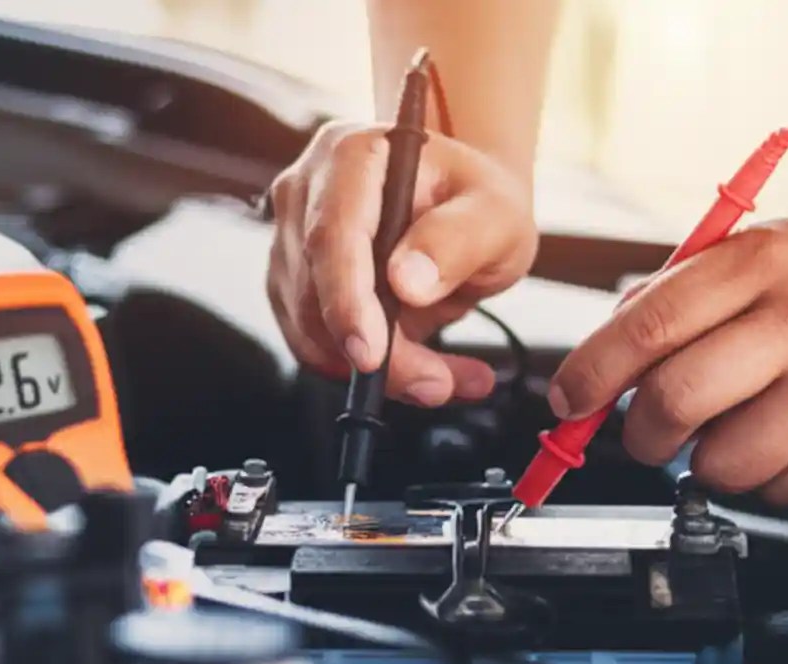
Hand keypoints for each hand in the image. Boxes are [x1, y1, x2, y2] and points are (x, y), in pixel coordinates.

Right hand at [266, 121, 536, 406]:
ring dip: (377, 368)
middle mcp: (307, 190)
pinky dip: (363, 369)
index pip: (333, 232)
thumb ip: (457, 241)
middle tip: (436, 383)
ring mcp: (291, 237)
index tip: (371, 353)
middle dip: (374, 351)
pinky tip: (419, 371)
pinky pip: (314, 341)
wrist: (462, 209)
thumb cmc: (478, 202)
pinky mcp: (291, 281)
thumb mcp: (496, 215)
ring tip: (443, 379)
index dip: (346, 298)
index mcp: (353, 155)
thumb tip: (406, 283)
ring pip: (309, 325)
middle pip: (315, 287)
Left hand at [550, 217, 787, 504]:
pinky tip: (785, 434)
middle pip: (675, 401)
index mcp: (759, 263)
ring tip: (729, 426)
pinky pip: (779, 490)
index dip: (590, 373)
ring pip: (722, 463)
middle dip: (638, 432)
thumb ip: (675, 301)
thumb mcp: (755, 254)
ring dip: (702, 461)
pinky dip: (763, 476)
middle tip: (644, 430)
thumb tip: (596, 369)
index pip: (647, 327)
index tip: (568, 398)